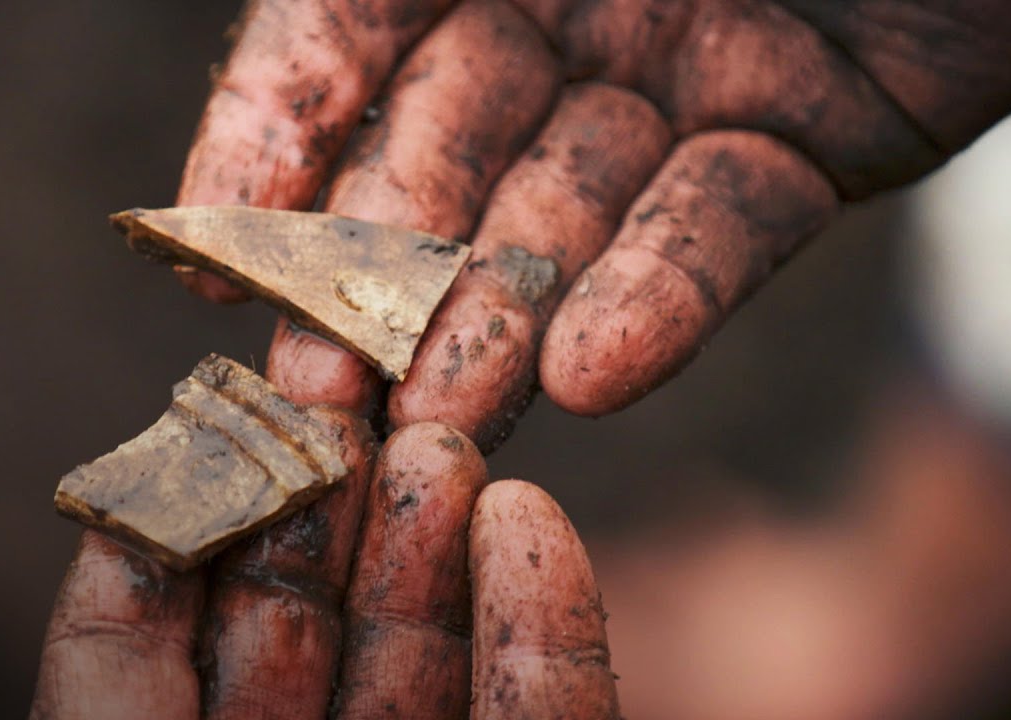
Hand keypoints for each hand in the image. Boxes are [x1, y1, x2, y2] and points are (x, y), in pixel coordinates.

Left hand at [32, 423, 617, 718]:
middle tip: (365, 377)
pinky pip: (549, 719)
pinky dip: (548, 627)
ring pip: (435, 656)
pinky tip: (532, 518)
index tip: (251, 394)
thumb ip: (110, 668)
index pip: (197, 632)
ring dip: (442, 536)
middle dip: (344, 496)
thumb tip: (129, 522)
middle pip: (326, 622)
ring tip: (446, 435)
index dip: (230, 510)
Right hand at [173, 0, 1010, 449]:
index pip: (336, 44)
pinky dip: (657, 301)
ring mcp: (680, 81)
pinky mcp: (805, 139)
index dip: (263, 150)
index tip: (205, 268)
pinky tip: (590, 378)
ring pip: (566, 222)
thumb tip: (301, 40)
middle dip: (373, 283)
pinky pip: (720, 229)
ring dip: (499, 327)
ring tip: (439, 422)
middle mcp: (568, 9)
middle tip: (317, 402)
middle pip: (443, 163)